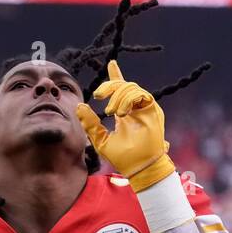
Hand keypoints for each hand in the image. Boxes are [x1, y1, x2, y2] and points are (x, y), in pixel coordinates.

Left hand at [76, 60, 175, 191]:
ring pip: (131, 87)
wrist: (139, 168)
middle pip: (124, 85)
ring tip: (111, 111)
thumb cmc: (124, 158)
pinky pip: (140, 94)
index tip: (111, 64)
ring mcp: (145, 108)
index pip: (121, 90)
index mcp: (125, 113)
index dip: (116, 76)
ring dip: (118, 96)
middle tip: (98, 95)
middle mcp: (136, 108)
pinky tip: (120, 112)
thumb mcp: (101, 140)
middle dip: (110, 85)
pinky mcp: (152, 110)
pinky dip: (127, 99)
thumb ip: (91, 124)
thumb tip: (79, 106)